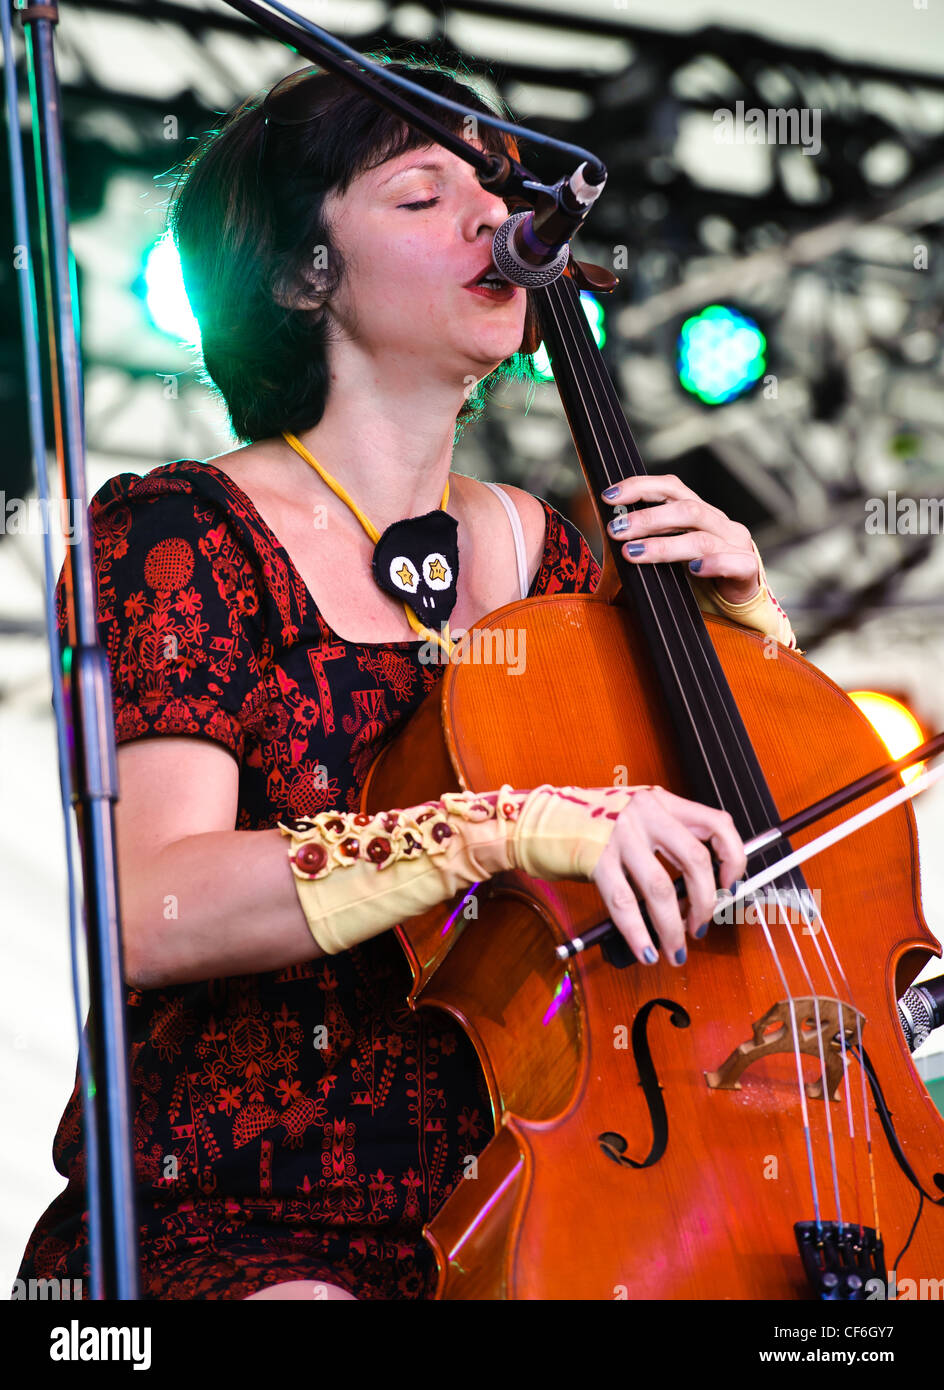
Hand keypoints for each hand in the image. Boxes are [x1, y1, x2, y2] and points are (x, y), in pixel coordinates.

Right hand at [589, 786, 745, 965]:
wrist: (538, 820)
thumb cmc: (586, 824)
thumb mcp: (635, 818)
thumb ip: (665, 840)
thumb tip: (696, 888)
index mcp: (660, 801)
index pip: (717, 824)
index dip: (733, 859)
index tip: (730, 886)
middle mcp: (645, 812)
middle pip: (695, 861)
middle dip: (704, 903)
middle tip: (700, 926)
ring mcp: (620, 834)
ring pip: (661, 888)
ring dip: (672, 927)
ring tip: (674, 949)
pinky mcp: (595, 858)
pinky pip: (624, 903)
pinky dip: (638, 933)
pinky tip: (645, 949)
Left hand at [601, 474, 760, 604]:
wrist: (738, 596)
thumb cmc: (700, 572)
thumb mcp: (672, 551)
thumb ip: (650, 539)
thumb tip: (612, 533)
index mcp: (699, 512)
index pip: (671, 487)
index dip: (640, 487)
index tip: (609, 497)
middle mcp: (718, 523)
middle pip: (686, 510)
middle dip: (647, 518)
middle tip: (617, 530)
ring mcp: (736, 545)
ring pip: (701, 538)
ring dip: (664, 545)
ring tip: (634, 552)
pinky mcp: (747, 570)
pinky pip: (733, 563)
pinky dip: (713, 564)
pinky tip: (694, 570)